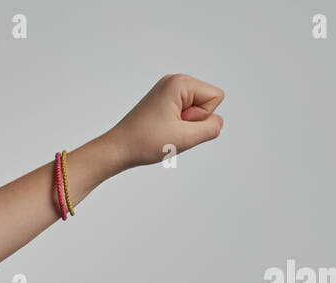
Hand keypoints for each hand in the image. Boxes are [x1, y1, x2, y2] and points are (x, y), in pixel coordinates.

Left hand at [103, 73, 224, 170]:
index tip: (179, 123)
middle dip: (194, 120)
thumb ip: (211, 128)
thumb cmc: (145, 142)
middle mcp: (174, 80)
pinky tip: (162, 129)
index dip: (202, 116)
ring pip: (197, 109)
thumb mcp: (186, 138)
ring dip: (186, 124)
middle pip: (207, 101)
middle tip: (170, 129)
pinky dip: (178, 125)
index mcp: (180, 82)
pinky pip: (186, 112)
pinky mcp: (163, 100)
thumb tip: (218, 121)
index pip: (216, 96)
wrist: (118, 149)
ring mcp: (168, 90)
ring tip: (165, 130)